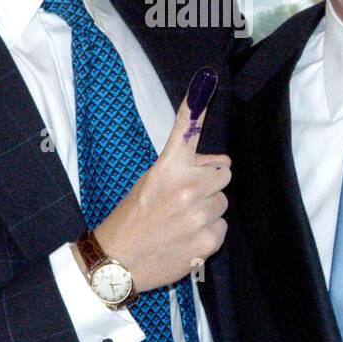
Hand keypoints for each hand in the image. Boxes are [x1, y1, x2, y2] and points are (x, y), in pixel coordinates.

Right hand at [91, 68, 230, 292]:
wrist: (118, 262)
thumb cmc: (132, 219)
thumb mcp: (149, 182)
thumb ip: (184, 169)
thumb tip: (224, 162)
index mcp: (167, 169)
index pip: (187, 131)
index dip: (197, 105)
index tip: (206, 79)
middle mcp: (187, 188)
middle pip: (222, 173)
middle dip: (209, 182)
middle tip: (186, 196)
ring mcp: (200, 215)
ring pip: (222, 202)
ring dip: (209, 208)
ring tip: (182, 220)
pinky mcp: (208, 240)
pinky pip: (222, 227)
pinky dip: (208, 232)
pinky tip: (186, 237)